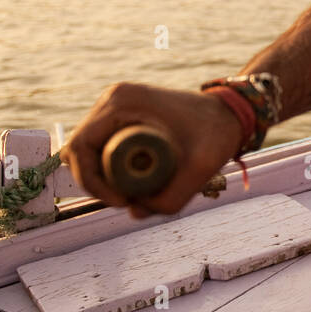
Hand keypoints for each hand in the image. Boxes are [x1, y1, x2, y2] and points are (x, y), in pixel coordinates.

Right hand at [61, 82, 242, 219]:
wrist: (230, 113)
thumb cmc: (218, 133)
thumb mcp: (202, 168)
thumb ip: (172, 197)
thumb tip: (134, 212)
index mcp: (122, 102)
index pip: (81, 146)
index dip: (91, 181)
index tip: (121, 202)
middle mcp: (112, 100)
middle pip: (80, 150)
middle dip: (96, 183)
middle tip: (127, 202)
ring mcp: (115, 107)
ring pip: (89, 150)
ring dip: (101, 177)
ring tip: (133, 194)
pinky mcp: (123, 117)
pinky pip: (102, 147)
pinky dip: (109, 169)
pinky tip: (132, 184)